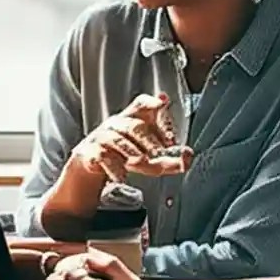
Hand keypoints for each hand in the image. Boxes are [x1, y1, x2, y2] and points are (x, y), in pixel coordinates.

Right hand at [69, 93, 192, 182]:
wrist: (91, 165)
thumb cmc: (124, 156)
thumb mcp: (149, 159)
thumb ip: (171, 160)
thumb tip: (188, 156)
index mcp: (132, 120)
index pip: (141, 103)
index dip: (152, 102)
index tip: (162, 103)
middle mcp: (116, 125)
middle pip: (134, 126)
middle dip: (149, 140)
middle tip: (159, 153)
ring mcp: (102, 137)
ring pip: (118, 140)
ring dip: (132, 153)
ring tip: (140, 163)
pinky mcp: (90, 153)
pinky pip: (102, 156)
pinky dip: (113, 168)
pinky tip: (121, 177)